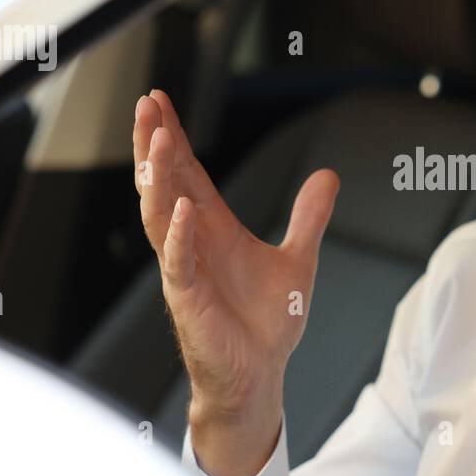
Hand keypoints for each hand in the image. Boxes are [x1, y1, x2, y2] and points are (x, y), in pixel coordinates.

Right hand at [133, 89, 338, 475]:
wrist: (259, 376)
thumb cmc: (266, 324)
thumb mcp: (299, 259)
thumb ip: (309, 217)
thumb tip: (328, 176)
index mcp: (213, 229)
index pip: (187, 173)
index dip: (174, 136)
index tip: (159, 100)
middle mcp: (192, 243)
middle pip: (164, 183)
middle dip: (154, 143)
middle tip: (146, 103)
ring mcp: (185, 270)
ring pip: (159, 215)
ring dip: (158, 178)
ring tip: (159, 140)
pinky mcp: (187, 300)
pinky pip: (177, 263)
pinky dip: (179, 236)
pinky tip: (182, 209)